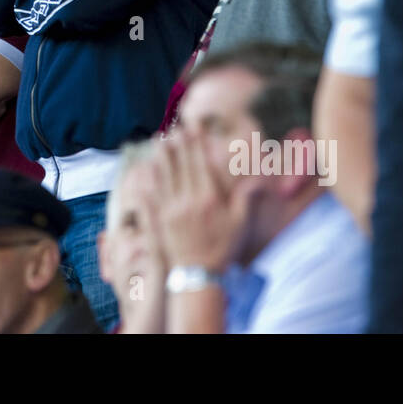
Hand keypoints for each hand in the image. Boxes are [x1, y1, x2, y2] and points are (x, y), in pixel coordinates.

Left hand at [149, 128, 261, 272]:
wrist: (200, 275)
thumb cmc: (223, 249)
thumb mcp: (240, 224)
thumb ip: (245, 198)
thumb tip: (257, 178)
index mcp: (208, 198)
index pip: (199, 164)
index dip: (194, 144)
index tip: (192, 128)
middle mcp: (188, 201)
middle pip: (179, 166)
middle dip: (176, 145)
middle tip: (172, 128)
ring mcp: (171, 210)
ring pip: (164, 177)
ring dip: (161, 157)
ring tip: (158, 140)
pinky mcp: (160, 221)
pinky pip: (152, 195)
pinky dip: (148, 180)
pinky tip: (144, 169)